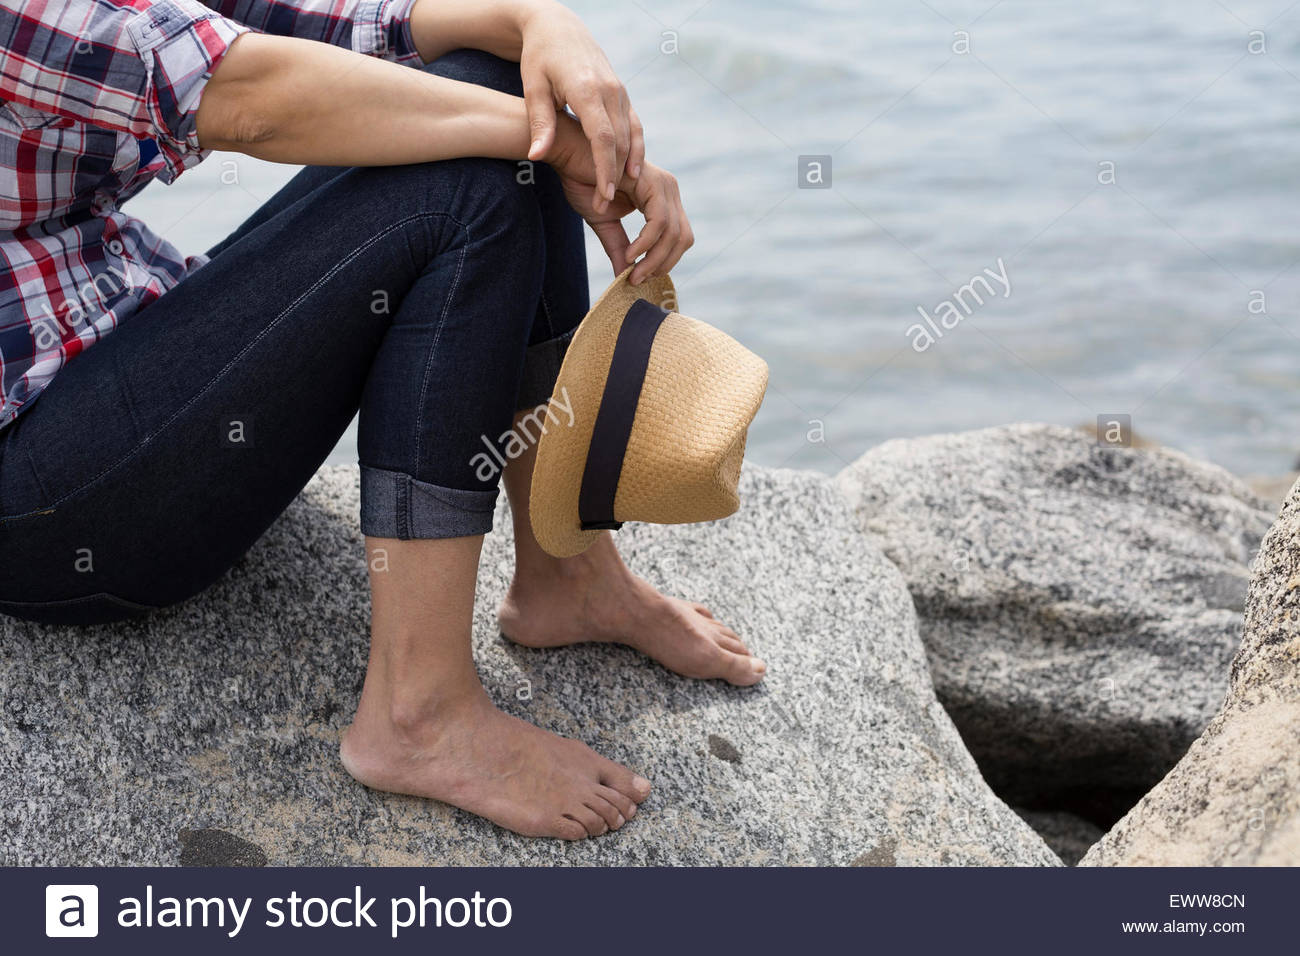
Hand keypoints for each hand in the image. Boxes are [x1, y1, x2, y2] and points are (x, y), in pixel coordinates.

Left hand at [519, 4, 643, 215]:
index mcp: (587, 89)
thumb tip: (536, 156)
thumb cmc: (540, 57)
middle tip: (604, 205)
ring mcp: (620, 92)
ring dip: (625, 167)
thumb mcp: (533, 87)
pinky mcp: (623, 94)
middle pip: (620, 142)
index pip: (603, 138)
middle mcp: (610, 90)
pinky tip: (632, 173)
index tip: (603, 197)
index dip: (604, 170)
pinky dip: (636, 150)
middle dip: (614, 176)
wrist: (558, 27)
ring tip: (616, 195)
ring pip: (630, 137)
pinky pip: (634, 127)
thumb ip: (539, 123)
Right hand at [549, 115, 693, 285]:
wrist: (567, 154)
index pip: (679, 237)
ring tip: (633, 272)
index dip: (665, 261)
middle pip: (683, 238)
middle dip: (663, 264)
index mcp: (662, 197)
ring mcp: (663, 183)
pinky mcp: (650, 181)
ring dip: (654, 259)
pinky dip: (646, 243)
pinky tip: (630, 254)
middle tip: (638, 280)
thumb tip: (627, 279)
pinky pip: (659, 221)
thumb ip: (620, 249)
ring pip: (673, 233)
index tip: (640, 278)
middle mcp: (668, 188)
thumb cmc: (583, 182)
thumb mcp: (606, 224)